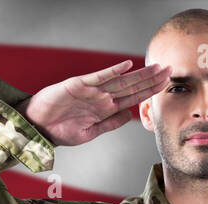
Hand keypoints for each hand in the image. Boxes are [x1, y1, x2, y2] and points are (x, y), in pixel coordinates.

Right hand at [14, 60, 170, 146]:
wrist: (37, 128)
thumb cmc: (59, 131)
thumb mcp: (89, 132)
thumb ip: (109, 124)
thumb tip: (129, 117)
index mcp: (104, 108)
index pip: (132, 97)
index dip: (149, 90)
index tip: (166, 84)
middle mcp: (100, 97)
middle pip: (131, 86)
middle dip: (151, 79)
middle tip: (169, 70)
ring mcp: (91, 90)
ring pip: (119, 80)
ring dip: (138, 74)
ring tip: (156, 67)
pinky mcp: (78, 85)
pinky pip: (98, 77)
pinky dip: (111, 71)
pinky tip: (126, 66)